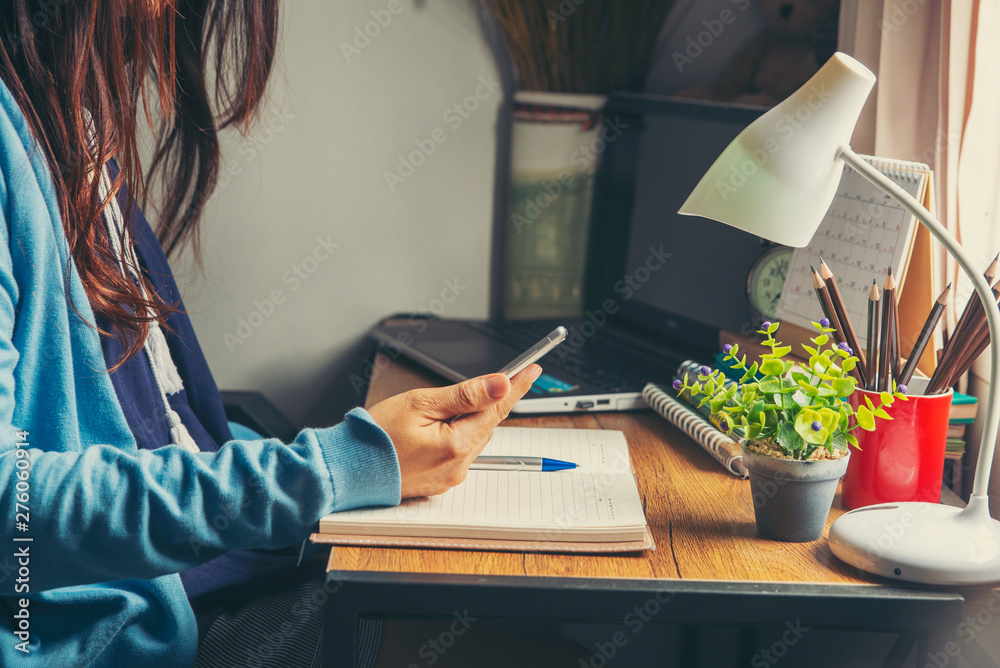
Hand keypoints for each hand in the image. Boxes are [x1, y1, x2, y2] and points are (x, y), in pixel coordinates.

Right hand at [367, 365, 541, 498]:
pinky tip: (436, 427)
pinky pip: (458, 452)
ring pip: (473, 438)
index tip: (531, 370)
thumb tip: (499, 385)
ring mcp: (449, 476)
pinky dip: (456, 435)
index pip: (496, 408)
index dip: (515, 386)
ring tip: (443, 407)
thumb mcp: (420, 403)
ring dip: (470, 419)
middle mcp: (458, 465)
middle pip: (486, 424)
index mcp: (456, 444)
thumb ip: (464, 394)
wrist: (347, 469)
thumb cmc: (374, 437)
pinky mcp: (439, 482)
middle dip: (489, 401)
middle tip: (494, 378)